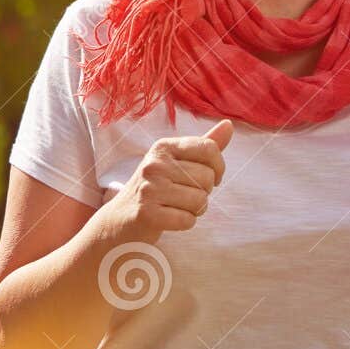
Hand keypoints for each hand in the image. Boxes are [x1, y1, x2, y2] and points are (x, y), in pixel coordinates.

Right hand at [99, 119, 232, 243]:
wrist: (120, 219)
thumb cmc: (155, 189)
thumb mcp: (175, 162)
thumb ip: (203, 146)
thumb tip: (229, 124)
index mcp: (163, 147)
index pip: (209, 149)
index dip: (218, 167)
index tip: (207, 178)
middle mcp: (154, 164)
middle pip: (208, 177)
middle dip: (203, 192)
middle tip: (182, 196)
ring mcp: (149, 188)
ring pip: (200, 200)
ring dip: (194, 209)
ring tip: (175, 207)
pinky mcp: (147, 213)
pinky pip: (188, 220)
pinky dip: (184, 223)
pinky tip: (169, 219)